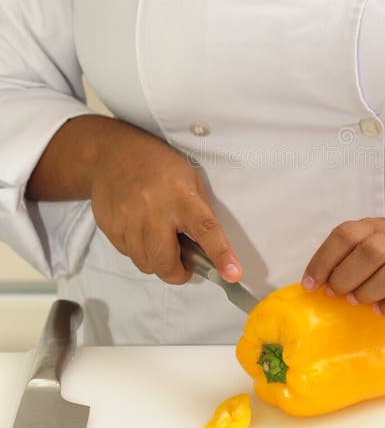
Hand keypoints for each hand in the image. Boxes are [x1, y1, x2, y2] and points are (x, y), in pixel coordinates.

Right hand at [90, 122, 241, 284]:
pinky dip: (139, 250)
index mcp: (181, 196)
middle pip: (165, 262)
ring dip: (157, 261)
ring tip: (160, 238)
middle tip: (184, 264)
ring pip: (145, 264)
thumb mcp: (189, 179)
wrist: (111, 154)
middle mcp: (153, 210)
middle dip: (177, 272)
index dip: (220, 254)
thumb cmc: (157, 166)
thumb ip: (198, 213)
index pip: (205, 229)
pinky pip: (128, 254)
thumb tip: (207, 250)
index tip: (232, 273)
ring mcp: (127, 220)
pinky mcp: (109, 227)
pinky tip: (140, 229)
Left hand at [300, 211, 384, 315]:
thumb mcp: (374, 238)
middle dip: (347, 276)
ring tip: (361, 302)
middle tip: (338, 294)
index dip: (323, 261)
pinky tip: (384, 310)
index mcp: (373, 226)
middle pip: (371, 251)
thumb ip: (349, 255)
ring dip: (373, 288)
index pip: (345, 235)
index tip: (311, 285)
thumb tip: (315, 286)